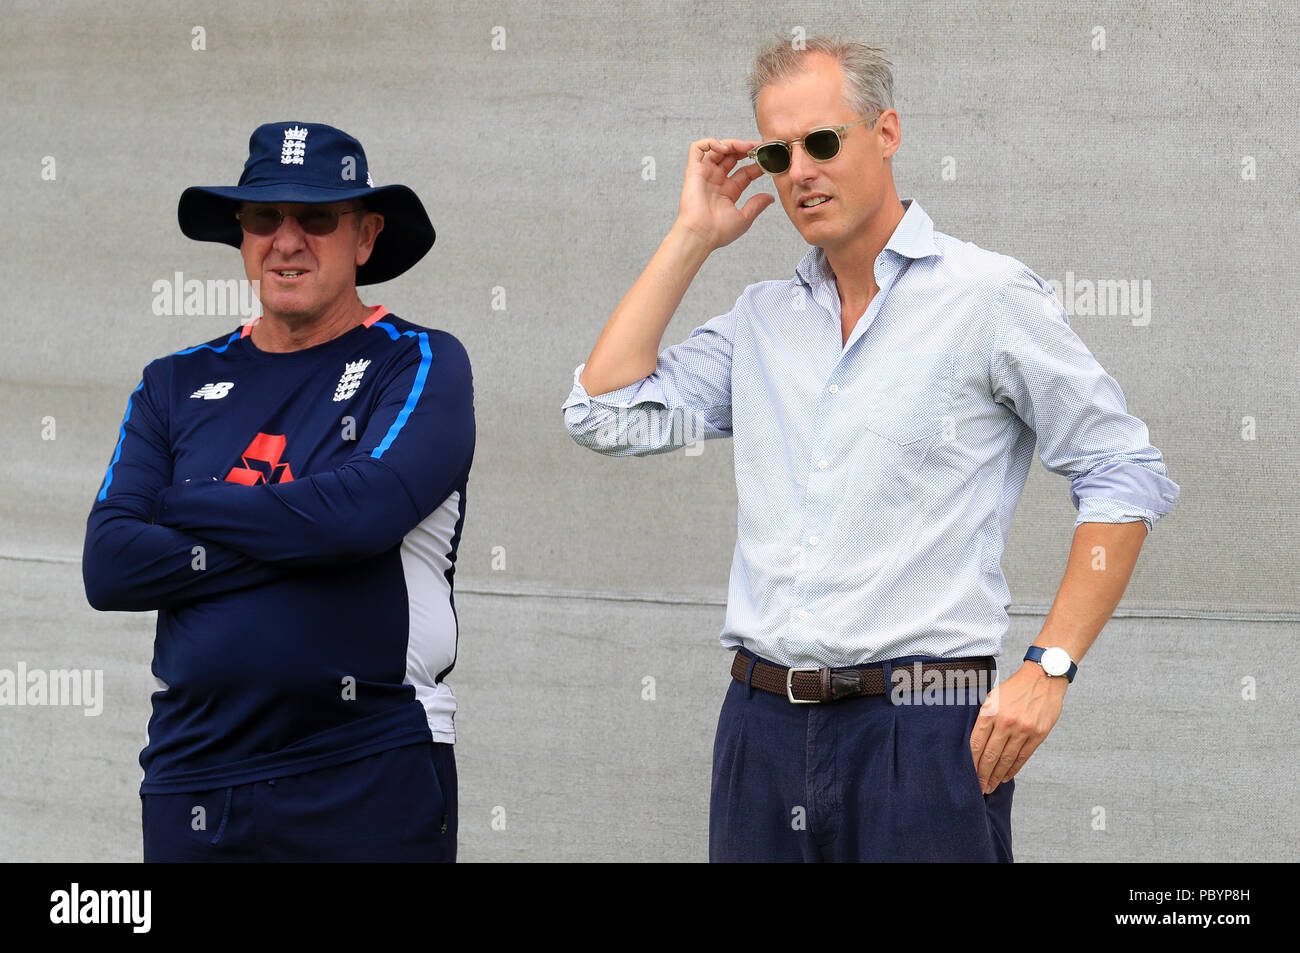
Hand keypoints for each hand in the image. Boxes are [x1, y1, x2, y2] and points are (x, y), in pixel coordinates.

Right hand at [675, 138, 775, 250]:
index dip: (757, 163)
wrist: (700, 235)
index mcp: (728, 192)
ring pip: (718, 149)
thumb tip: (770, 198)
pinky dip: (710, 143)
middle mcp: (716, 181)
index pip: (745, 171)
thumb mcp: (744, 218)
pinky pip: (697, 148)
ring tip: (745, 147)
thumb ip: (756, 205)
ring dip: (732, 144)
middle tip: (760, 147)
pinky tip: (724, 148)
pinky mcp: (693, 170)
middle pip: (732, 157)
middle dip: (746, 149)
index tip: (769, 159)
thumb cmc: (717, 232)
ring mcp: (705, 174)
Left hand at [969, 663, 1067, 793]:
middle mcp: (1006, 722)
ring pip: (1006, 759)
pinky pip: (1023, 757)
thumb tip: (972, 740)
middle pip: (990, 755)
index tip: (967, 775)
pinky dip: (1013, 769)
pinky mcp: (1038, 734)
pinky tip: (1006, 776)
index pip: (976, 744)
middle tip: (978, 788)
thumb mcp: (993, 696)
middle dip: (982, 775)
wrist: (1044, 677)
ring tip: (990, 786)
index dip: (971, 763)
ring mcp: (1023, 729)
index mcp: (990, 711)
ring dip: (997, 776)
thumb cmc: (1015, 687)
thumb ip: (983, 717)